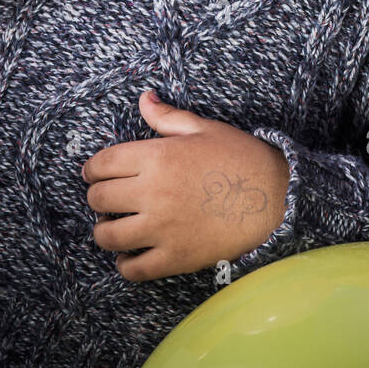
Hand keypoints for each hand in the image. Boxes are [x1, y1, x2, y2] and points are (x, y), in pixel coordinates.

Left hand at [82, 90, 290, 281]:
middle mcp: (153, 192)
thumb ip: (168, 117)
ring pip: (108, 236)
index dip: (92, 169)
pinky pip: (133, 269)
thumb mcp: (205, 129)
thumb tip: (144, 98)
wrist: (276, 197)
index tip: (93, 174)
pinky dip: (125, 265)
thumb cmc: (242, 158)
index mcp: (157, 157)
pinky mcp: (175, 257)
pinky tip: (131, 256)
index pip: (102, 164)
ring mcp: (162, 228)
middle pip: (99, 198)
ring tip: (114, 228)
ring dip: (105, 231)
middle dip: (98, 197)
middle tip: (107, 199)